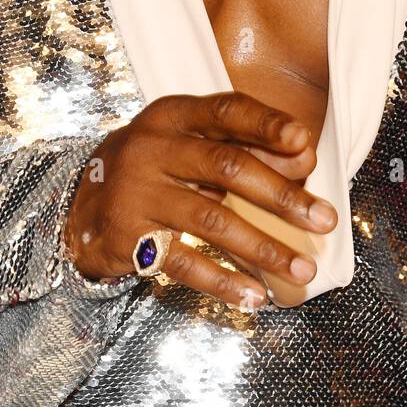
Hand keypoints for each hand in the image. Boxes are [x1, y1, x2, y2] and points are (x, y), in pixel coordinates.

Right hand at [64, 92, 337, 310]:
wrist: (81, 202)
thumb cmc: (156, 166)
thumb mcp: (189, 144)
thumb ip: (242, 146)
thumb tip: (305, 162)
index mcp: (173, 115)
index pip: (226, 110)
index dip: (267, 124)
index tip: (306, 143)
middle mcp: (153, 147)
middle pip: (226, 166)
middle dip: (282, 196)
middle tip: (325, 220)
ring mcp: (138, 192)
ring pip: (212, 220)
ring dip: (263, 248)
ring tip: (303, 269)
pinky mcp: (129, 237)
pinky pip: (184, 262)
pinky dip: (223, 282)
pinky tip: (255, 296)